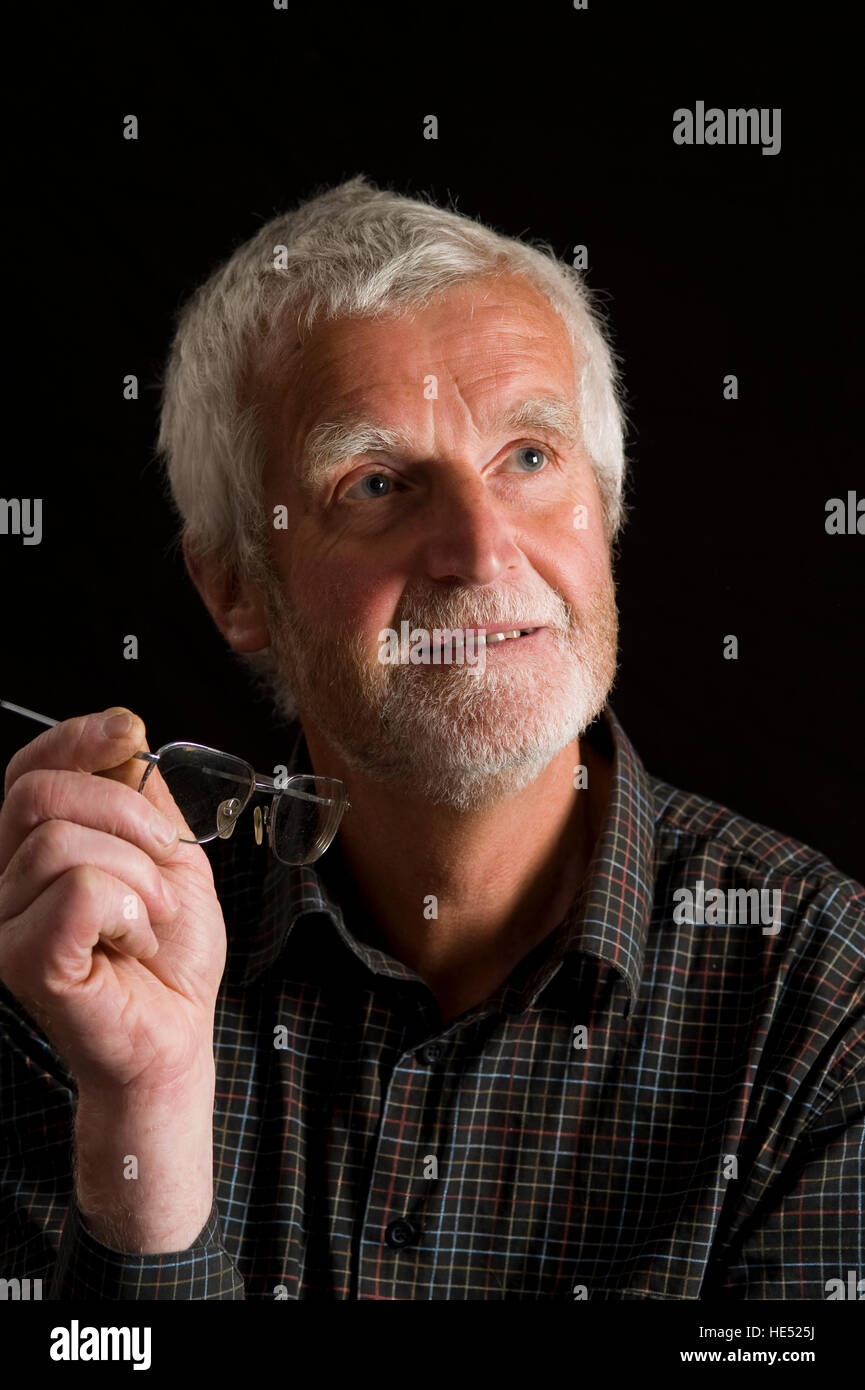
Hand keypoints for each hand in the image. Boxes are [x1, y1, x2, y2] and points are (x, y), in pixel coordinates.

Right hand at [0, 707, 225, 1096]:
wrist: (177, 1031)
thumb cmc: (169, 952)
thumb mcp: (170, 852)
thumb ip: (143, 795)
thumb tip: (127, 738)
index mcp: (34, 846)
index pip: (30, 768)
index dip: (76, 737)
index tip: (129, 731)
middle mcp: (5, 880)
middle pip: (40, 794)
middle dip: (127, 815)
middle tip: (165, 861)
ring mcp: (5, 922)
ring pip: (65, 844)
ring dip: (140, 877)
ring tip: (152, 917)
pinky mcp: (24, 960)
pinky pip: (80, 893)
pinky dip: (129, 911)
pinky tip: (135, 940)